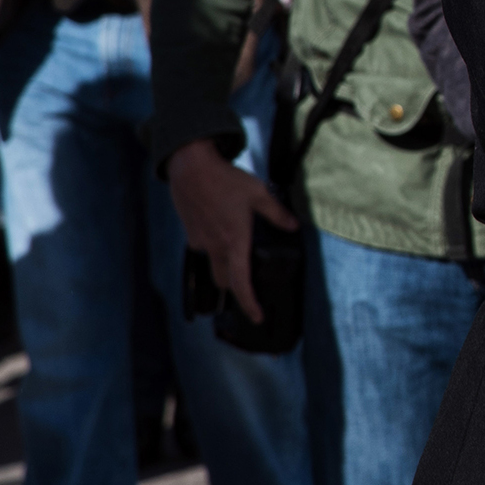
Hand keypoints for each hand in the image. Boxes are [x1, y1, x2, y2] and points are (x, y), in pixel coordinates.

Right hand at [165, 138, 297, 321]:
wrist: (191, 167)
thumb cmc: (226, 179)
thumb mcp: (259, 193)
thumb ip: (277, 214)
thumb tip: (294, 227)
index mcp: (234, 241)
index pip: (241, 282)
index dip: (249, 303)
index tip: (257, 317)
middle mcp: (215, 247)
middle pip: (224, 280)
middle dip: (236, 287)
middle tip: (250, 286)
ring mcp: (200, 242)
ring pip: (213, 265)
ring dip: (225, 266)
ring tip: (238, 250)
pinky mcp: (190, 234)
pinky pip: (204, 249)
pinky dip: (214, 248)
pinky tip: (222, 230)